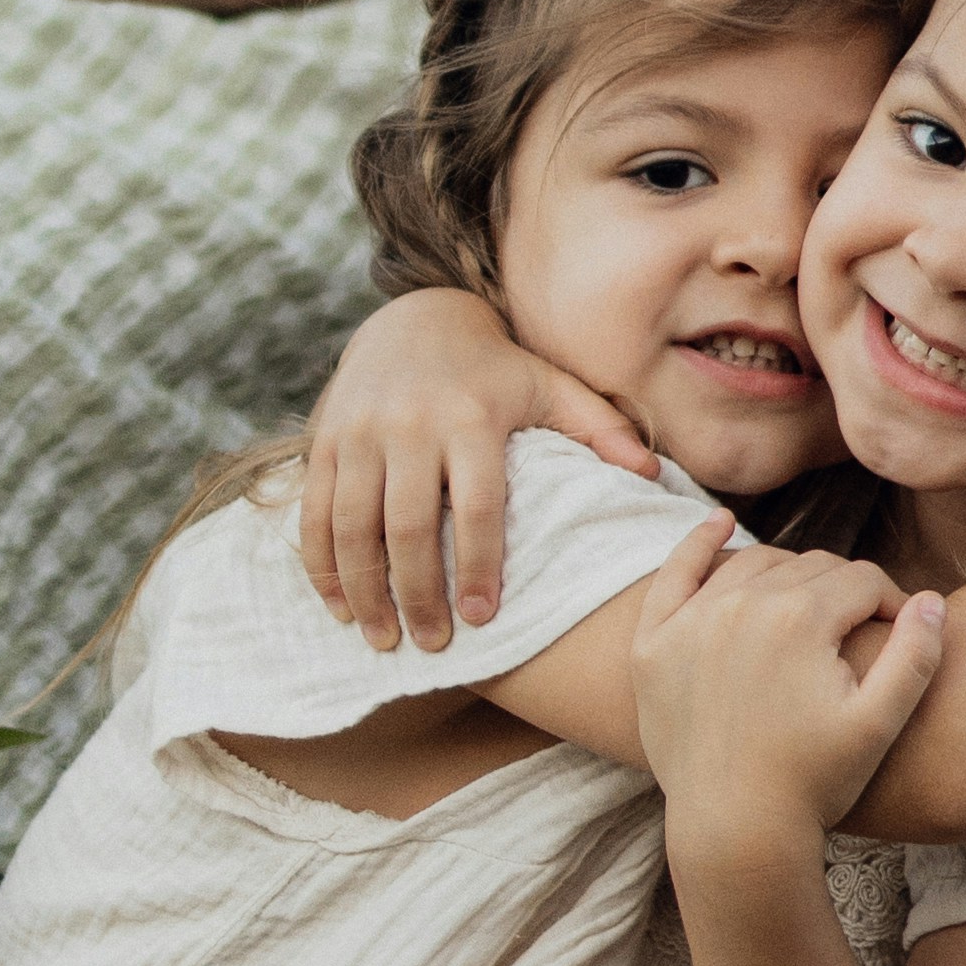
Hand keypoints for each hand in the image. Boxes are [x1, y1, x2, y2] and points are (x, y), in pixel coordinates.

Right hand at [300, 288, 657, 647]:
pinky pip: (314, 511)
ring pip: (352, 524)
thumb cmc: (496, 369)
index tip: (483, 618)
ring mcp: (360, 432)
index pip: (475, 504)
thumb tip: (651, 473)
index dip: (476, 565)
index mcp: (470, 417)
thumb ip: (598, 428)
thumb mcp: (550, 385)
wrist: (415, 319)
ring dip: (365, 590)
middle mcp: (409, 423)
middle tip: (433, 645)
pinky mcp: (325, 440)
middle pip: (406, 524)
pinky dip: (322, 564)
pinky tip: (340, 606)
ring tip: (384, 640)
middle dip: (417, 592)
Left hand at [635, 527, 947, 855]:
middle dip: (843, 592)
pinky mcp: (654, 644)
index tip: (900, 630)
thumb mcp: (879, 724)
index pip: (860, 580)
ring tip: (810, 604)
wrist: (735, 833)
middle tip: (856, 631)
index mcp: (800, 617)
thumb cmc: (814, 783)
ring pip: (754, 564)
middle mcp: (741, 605)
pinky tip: (722, 526)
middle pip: (810, 568)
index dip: (890, 603)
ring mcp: (691, 620)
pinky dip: (700, 543)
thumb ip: (916, 656)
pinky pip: (676, 573)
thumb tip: (931, 598)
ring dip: (788, 574)